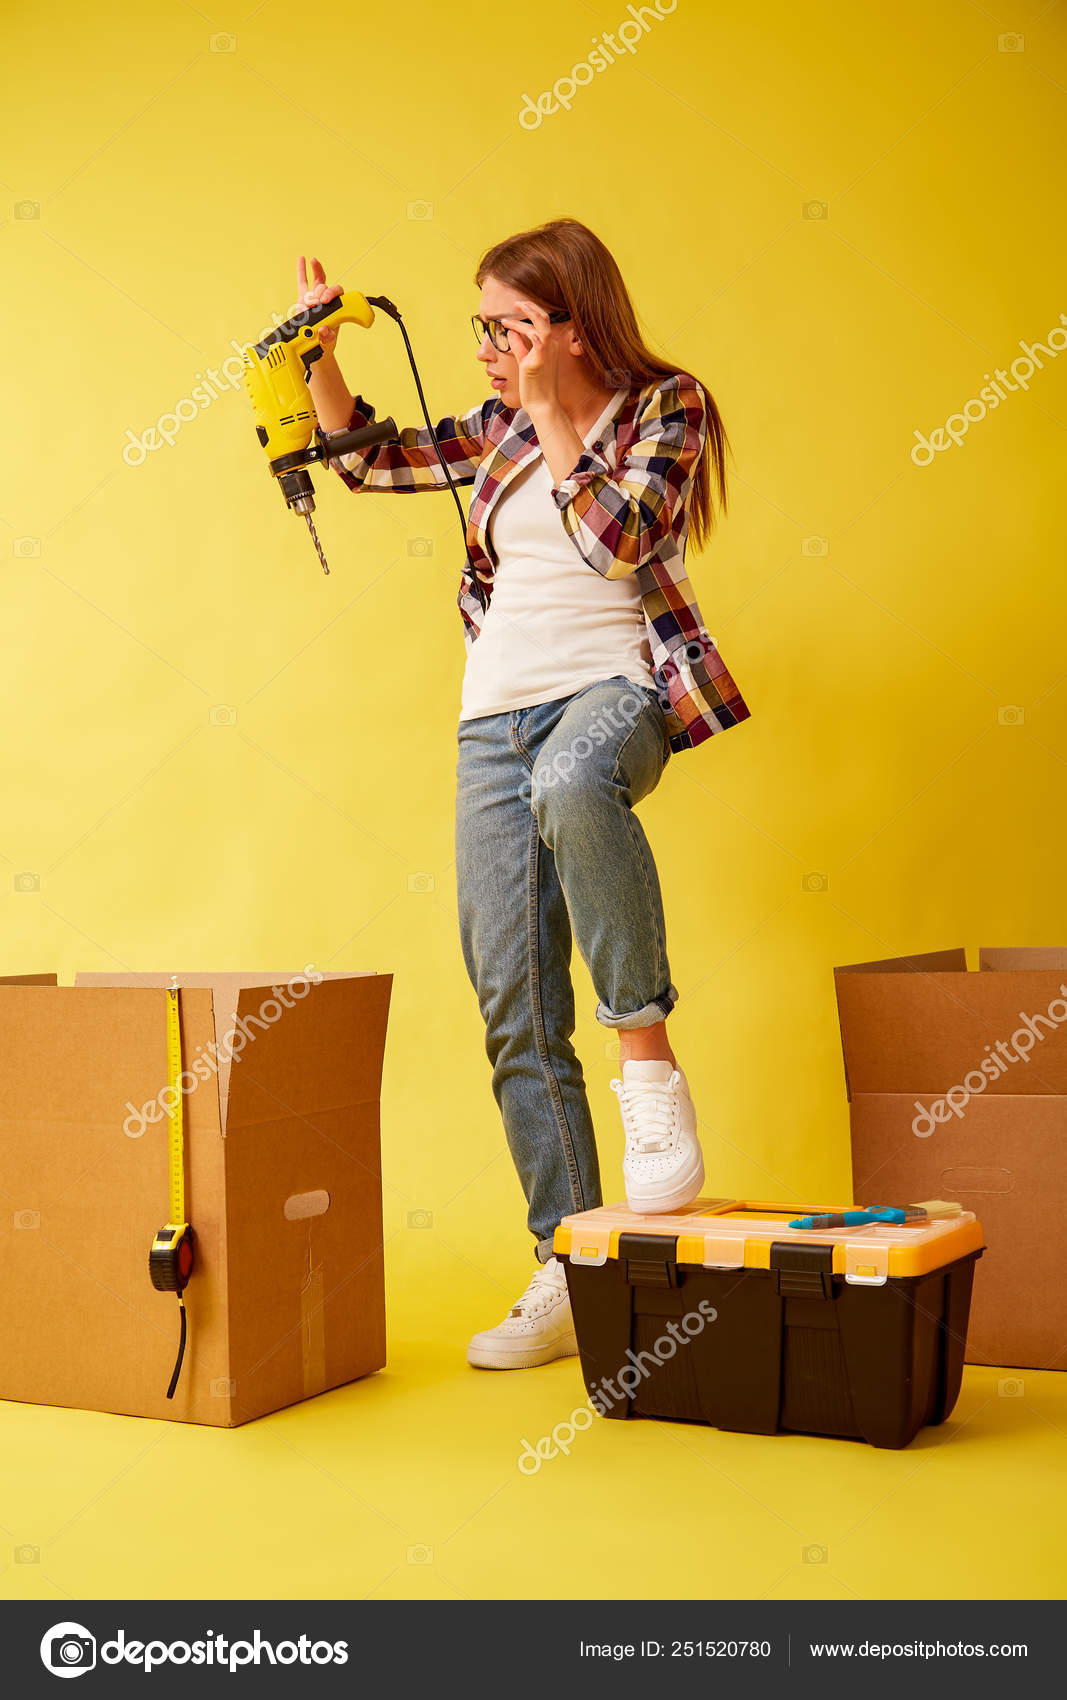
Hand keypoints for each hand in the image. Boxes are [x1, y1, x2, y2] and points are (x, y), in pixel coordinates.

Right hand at [293, 255, 343, 348]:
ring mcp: (315, 296)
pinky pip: (303, 281)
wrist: (315, 345)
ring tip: (308, 305)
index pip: (337, 291)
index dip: (331, 293)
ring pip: (315, 283)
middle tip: (314, 306)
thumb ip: (327, 336)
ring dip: (310, 293)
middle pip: (324, 287)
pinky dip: (302, 270)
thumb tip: (323, 329)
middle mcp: (327, 298)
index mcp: (337, 306)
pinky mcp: (303, 298)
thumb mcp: (329, 341)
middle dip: (318, 294)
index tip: (324, 301)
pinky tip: (302, 259)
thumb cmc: (326, 341)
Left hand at [499, 297, 566, 414]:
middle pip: (544, 318)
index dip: (526, 316)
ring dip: (526, 316)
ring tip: (510, 314)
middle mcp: (550, 346)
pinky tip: (512, 329)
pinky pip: (538, 341)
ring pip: (540, 325)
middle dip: (530, 307)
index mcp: (548, 347)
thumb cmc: (536, 388)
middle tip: (516, 303)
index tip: (509, 318)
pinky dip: (526, 332)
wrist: (543, 406)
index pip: (540, 323)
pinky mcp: (539, 361)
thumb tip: (511, 333)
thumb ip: (519, 347)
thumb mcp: (525, 363)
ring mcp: (545, 353)